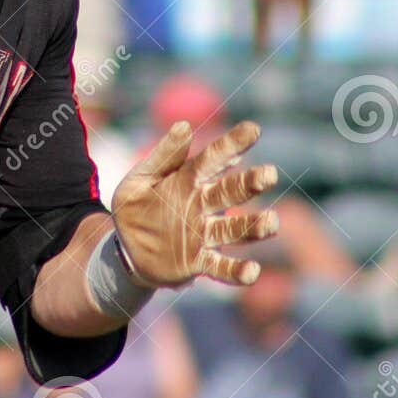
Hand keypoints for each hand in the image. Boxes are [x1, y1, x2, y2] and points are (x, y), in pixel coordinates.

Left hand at [110, 120, 279, 288]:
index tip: (253, 129)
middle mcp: (202, 205)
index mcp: (188, 180)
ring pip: (233, 229)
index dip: (232, 144)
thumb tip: (184, 126)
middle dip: (250, 184)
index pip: (213, 158)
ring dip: (253, 226)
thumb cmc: (137, 208)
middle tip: (269, 174)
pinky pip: (221, 267)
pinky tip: (252, 271)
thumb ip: (163, 156)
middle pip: (230, 192)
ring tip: (272, 222)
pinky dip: (236, 271)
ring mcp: (203, 234)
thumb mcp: (140, 179)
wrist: (126, 250)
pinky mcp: (198, 262)